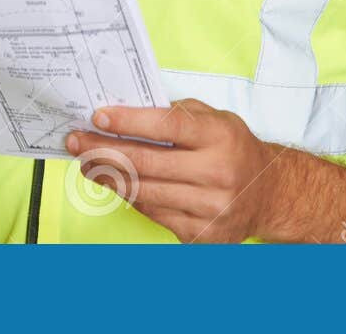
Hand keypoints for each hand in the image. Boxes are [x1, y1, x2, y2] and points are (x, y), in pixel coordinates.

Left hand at [66, 99, 277, 242]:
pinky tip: (117, 183)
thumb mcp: (214, 119)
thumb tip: (125, 112)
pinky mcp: (201, 234)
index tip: (98, 117)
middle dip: (103, 150)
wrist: (268, 194)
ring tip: (88, 162)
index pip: (165, 126)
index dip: (128, 121)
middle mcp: (217, 173)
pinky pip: (153, 212)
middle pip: (146, 162)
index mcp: (220, 137)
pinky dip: (131, 196)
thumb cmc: (232, 149)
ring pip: (143, 191)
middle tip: (77, 141)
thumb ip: (175, 113)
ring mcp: (210, 208)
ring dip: (109, 176)